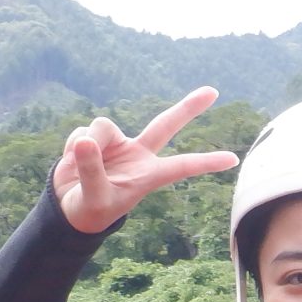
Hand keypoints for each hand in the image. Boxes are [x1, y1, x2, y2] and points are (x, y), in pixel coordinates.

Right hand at [53, 86, 238, 233]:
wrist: (68, 207)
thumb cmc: (89, 209)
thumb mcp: (94, 197)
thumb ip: (92, 170)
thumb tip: (86, 140)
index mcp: (148, 175)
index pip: (182, 166)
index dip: (206, 163)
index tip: (233, 159)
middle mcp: (138, 155)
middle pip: (166, 125)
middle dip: (188, 108)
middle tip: (213, 91)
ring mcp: (118, 144)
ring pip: (102, 126)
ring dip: (87, 144)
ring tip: (79, 167)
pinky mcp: (95, 138)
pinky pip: (82, 132)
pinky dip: (73, 147)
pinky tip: (72, 161)